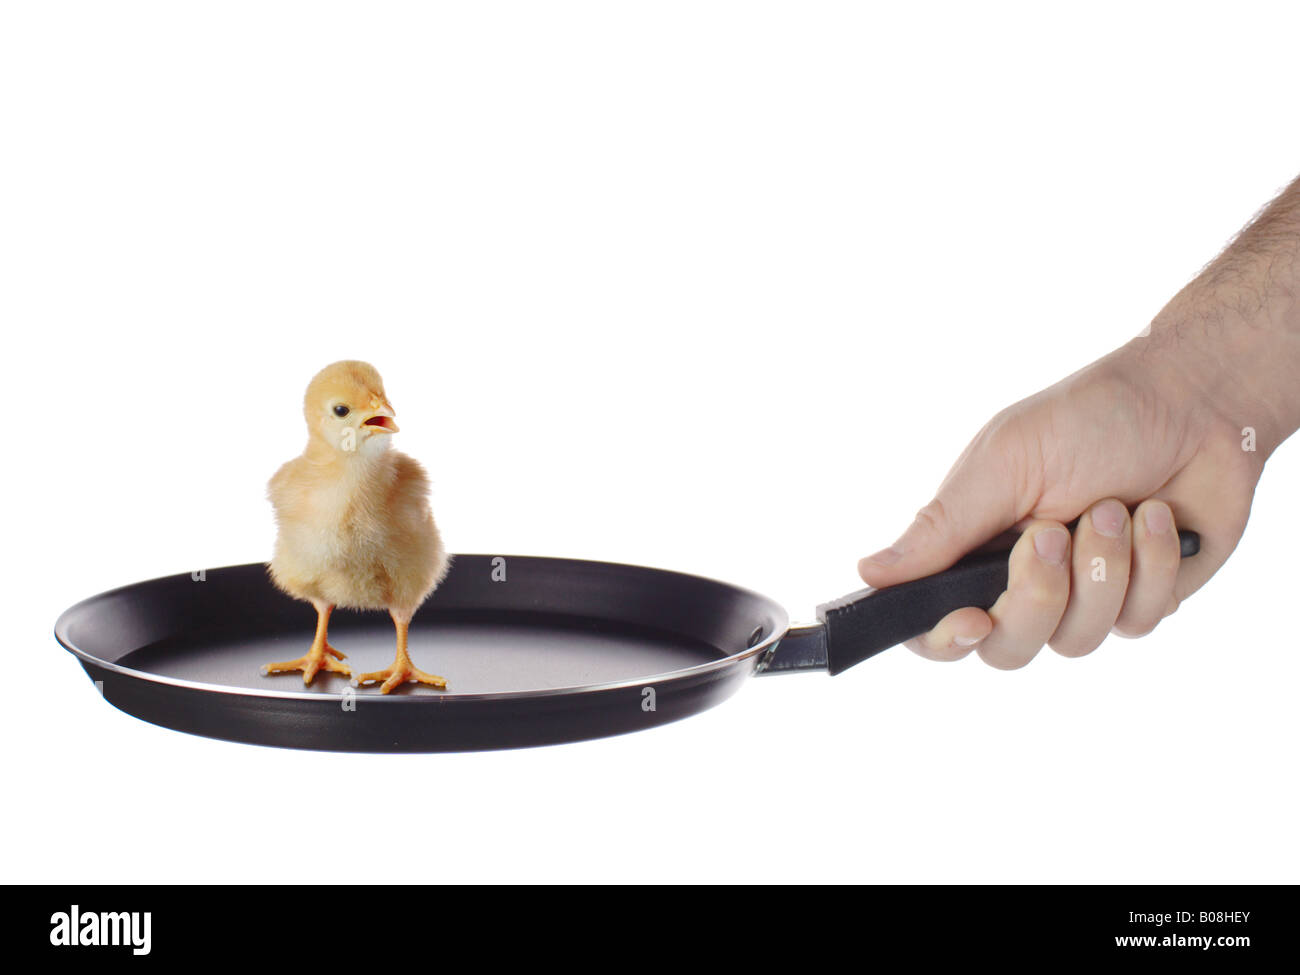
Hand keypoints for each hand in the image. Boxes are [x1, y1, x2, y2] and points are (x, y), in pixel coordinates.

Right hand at [857, 335, 1265, 668]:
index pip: (934, 624)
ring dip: (1102, 569)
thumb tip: (868, 571)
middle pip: (1007, 647)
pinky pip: (1138, 621)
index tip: (971, 618)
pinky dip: (1151, 564)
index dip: (944, 639)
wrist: (1196, 401)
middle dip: (1038, 595)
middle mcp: (1024, 581)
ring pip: (1076, 640)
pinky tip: (1157, 517)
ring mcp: (1086, 596)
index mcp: (975, 547)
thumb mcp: (1004, 464)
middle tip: (1054, 534)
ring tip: (1114, 506)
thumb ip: (940, 528)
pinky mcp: (1144, 600)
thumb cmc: (1091, 417)